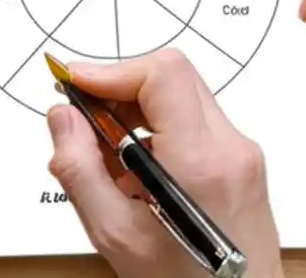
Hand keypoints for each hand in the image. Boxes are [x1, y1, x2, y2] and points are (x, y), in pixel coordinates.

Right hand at [46, 50, 283, 277]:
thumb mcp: (116, 234)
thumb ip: (80, 170)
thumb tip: (63, 118)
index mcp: (200, 163)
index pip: (162, 75)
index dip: (112, 70)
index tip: (76, 83)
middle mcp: (230, 147)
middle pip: (172, 74)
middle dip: (120, 85)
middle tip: (84, 114)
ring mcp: (242, 151)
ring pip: (183, 93)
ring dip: (137, 107)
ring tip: (108, 153)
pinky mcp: (243, 158)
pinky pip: (195, 119)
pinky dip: (159, 127)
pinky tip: (137, 168)